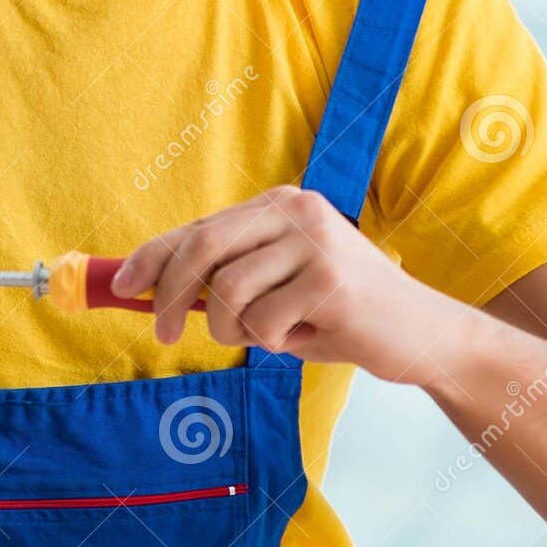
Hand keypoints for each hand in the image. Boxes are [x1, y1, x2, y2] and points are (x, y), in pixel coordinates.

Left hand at [111, 185, 463, 382]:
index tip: (121, 285)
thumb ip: (230, 277)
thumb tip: (154, 290)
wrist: (424, 334)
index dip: (152, 256)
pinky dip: (272, 342)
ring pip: (228, 293)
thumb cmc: (342, 315)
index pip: (199, 226)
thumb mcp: (281, 285)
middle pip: (201, 248)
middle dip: (170, 295)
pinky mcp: (329, 279)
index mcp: (280, 204)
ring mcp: (314, 241)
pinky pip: (263, 321)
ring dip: (235, 331)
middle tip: (164, 333)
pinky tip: (306, 336)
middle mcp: (295, 210)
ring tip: (269, 336)